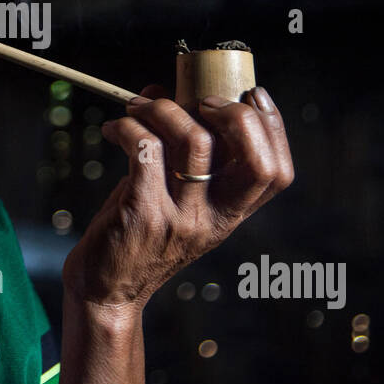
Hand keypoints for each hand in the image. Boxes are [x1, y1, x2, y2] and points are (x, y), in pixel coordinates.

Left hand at [61, 84, 293, 312]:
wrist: (106, 293)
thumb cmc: (138, 238)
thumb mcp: (178, 205)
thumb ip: (184, 158)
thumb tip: (167, 90)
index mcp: (230, 215)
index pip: (277, 172)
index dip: (274, 127)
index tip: (252, 94)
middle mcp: (213, 219)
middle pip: (251, 157)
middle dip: (231, 112)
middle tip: (194, 99)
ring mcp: (180, 219)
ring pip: (195, 142)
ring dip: (164, 109)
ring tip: (137, 107)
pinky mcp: (142, 214)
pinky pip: (146, 150)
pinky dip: (129, 127)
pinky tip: (115, 129)